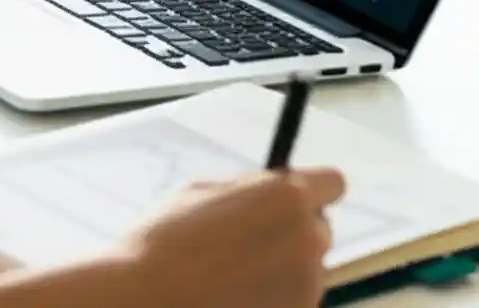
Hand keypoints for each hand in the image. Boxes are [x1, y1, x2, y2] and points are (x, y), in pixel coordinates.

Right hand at [114, 168, 344, 307]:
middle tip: (246, 243)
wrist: (145, 301)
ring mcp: (308, 285)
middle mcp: (308, 238)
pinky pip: (293, 299)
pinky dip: (272, 299)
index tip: (288, 201)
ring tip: (229, 277)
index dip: (311, 190)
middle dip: (291, 233)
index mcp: (286, 196)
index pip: (332, 183)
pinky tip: (232, 297)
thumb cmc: (164, 242)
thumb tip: (269, 193)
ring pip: (306, 268)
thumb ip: (247, 190)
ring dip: (281, 269)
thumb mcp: (201, 192)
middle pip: (319, 229)